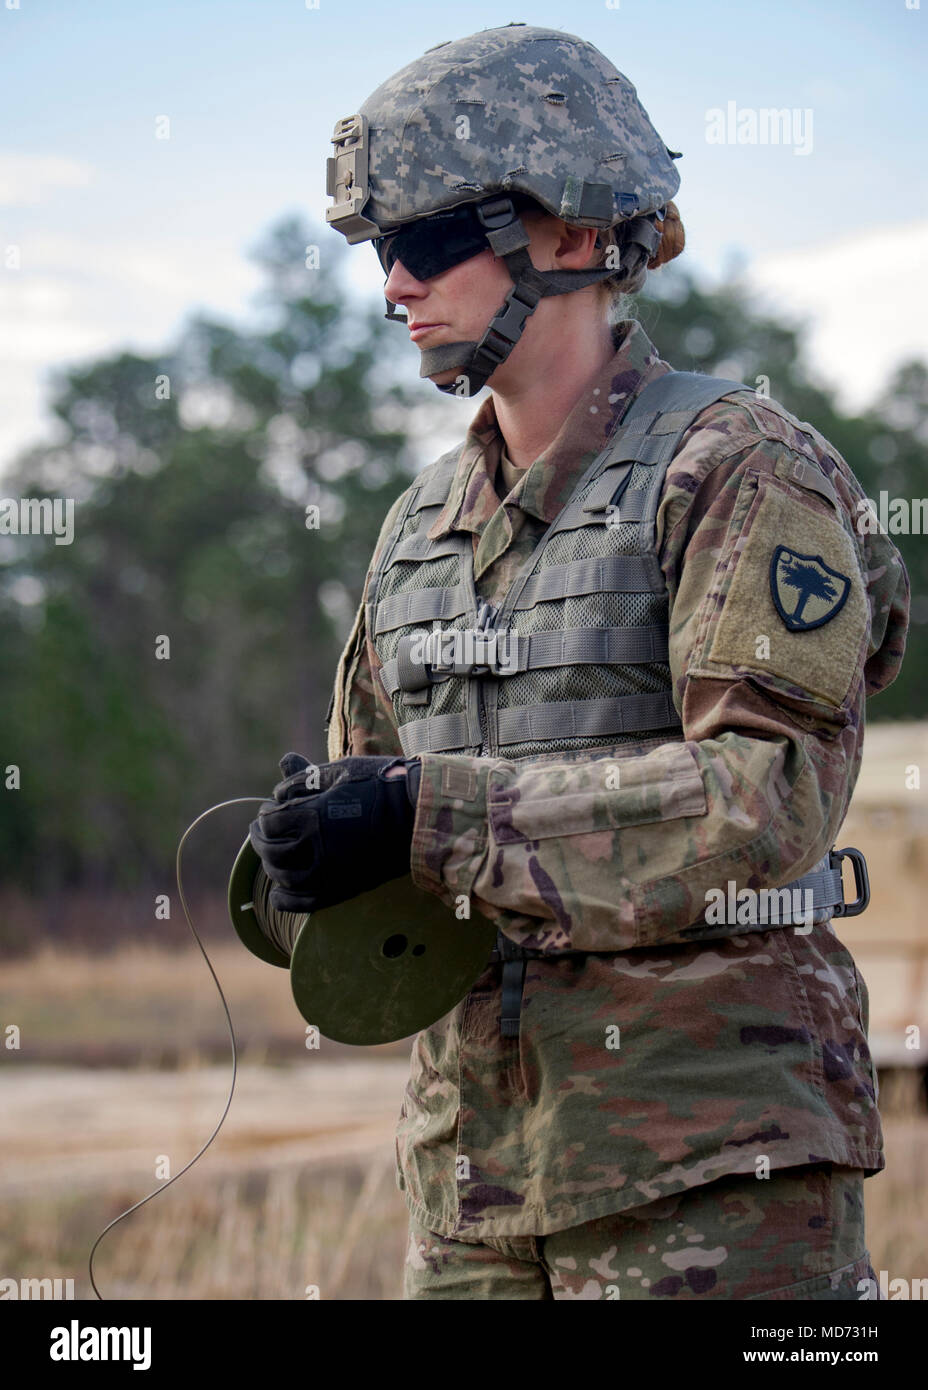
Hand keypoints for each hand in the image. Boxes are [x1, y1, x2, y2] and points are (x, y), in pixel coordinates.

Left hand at [249, 752, 421, 913]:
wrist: (418, 816)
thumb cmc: (381, 785)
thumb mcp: (341, 770)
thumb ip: (306, 774)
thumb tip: (283, 764)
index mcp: (312, 816)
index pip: (270, 821)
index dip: (266, 813)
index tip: (271, 808)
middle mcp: (315, 848)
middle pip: (270, 850)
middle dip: (261, 838)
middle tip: (262, 830)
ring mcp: (328, 873)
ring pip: (282, 877)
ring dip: (270, 864)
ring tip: (272, 853)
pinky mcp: (340, 890)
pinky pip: (301, 903)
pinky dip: (284, 898)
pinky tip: (280, 889)